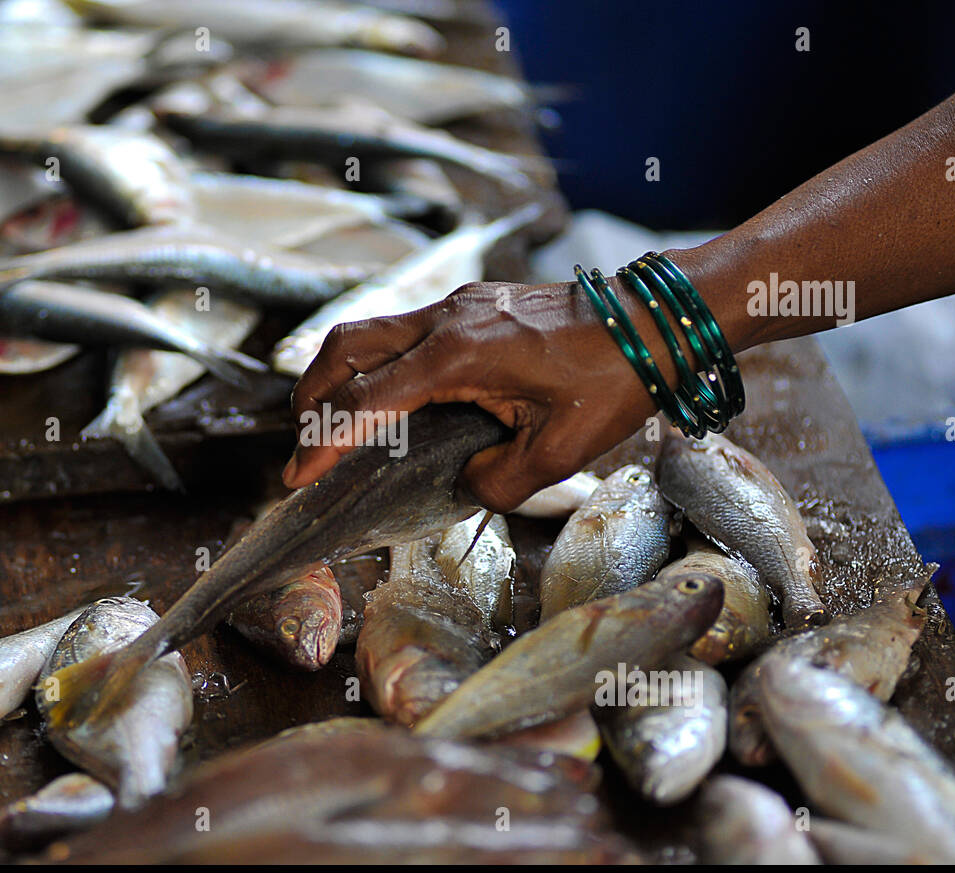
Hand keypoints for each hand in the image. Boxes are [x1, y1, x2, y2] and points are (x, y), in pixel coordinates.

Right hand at [282, 279, 675, 511]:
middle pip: (348, 347)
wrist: (657, 319)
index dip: (325, 440)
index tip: (297, 474)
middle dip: (313, 394)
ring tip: (329, 419)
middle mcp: (447, 319)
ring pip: (371, 331)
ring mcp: (459, 305)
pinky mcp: (473, 305)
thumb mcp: (559, 452)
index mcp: (458, 355)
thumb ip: (497, 481)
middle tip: (301, 442)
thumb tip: (464, 485)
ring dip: (340, 374)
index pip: (367, 400)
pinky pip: (404, 331)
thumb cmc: (615, 379)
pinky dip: (377, 364)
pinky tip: (388, 398)